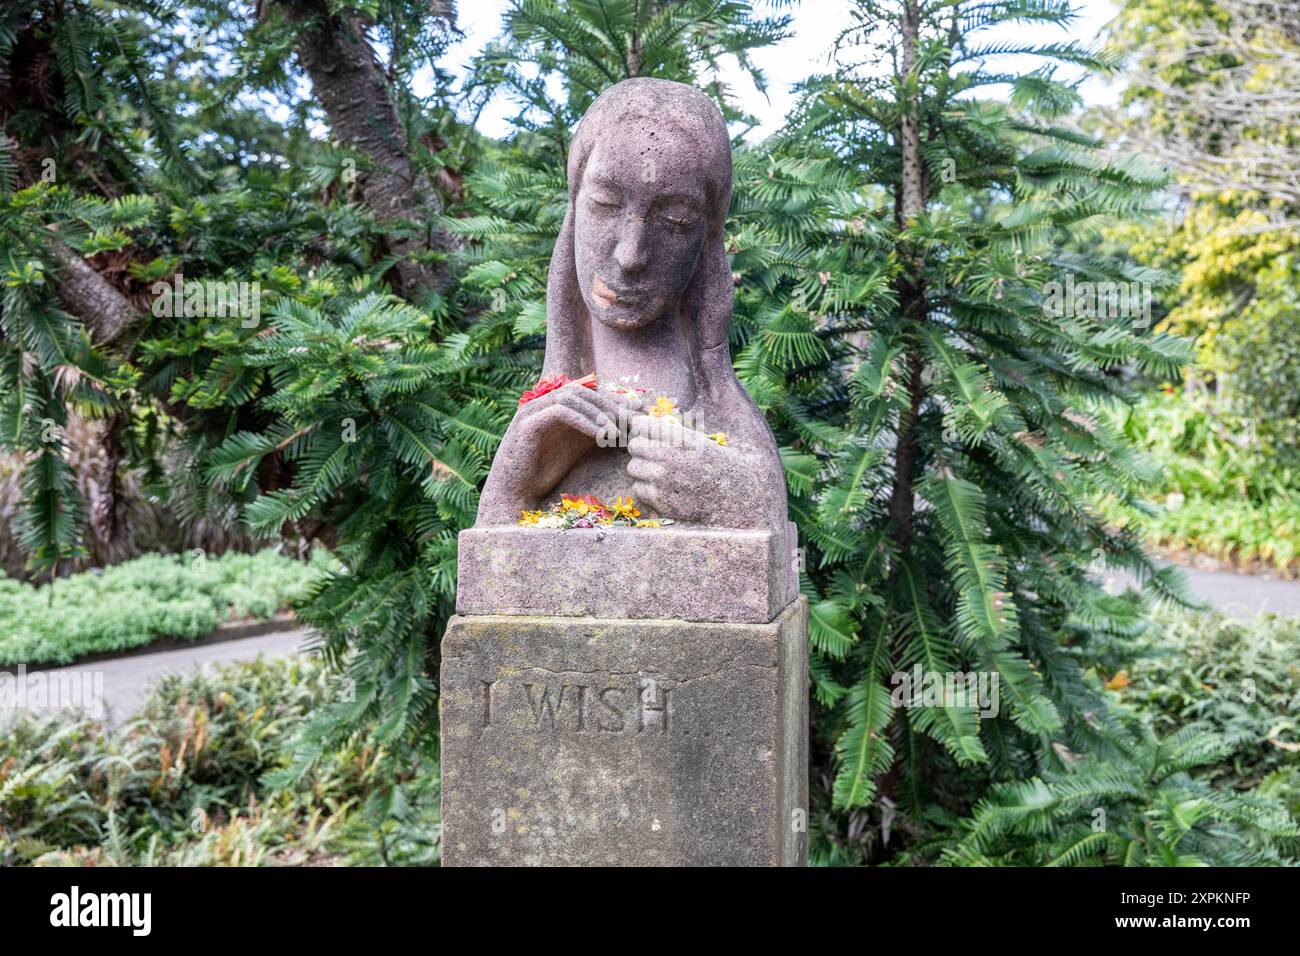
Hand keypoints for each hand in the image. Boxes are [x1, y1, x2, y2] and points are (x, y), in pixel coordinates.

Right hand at [477, 381, 630, 522]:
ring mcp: (532, 411)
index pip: (585, 392)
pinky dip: (583, 420)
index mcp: (551, 406)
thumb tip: (623, 422)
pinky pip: (560, 411)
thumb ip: (592, 431)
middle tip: (628, 420)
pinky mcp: (527, 424)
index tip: (634, 414)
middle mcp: (541, 403)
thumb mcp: (574, 447)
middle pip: (580, 390)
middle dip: (607, 404)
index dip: (610, 400)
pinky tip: (599, 435)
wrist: (513, 493)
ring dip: (597, 411)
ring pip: (571, 396)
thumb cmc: (542, 473)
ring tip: (616, 430)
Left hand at [626, 414, 748, 524]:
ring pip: (633, 468)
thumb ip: (672, 433)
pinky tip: (662, 488)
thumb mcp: (700, 441)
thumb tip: (642, 424)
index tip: (647, 432)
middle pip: (634, 445)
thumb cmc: (718, 466)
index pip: (642, 424)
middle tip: (653, 454)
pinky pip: (638, 488)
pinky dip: (646, 488)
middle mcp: (669, 457)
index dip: (642, 428)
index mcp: (680, 438)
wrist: (735, 497)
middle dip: (642, 448)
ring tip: (660, 472)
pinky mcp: (661, 500)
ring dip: (643, 469)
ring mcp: (663, 480)